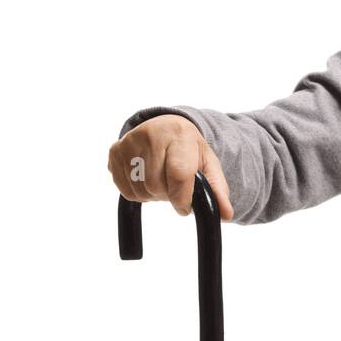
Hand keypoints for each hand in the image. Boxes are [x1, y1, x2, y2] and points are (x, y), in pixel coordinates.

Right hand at [108, 114, 234, 219]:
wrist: (166, 126)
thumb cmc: (188, 147)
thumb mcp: (208, 163)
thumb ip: (217, 189)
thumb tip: (225, 214)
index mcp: (180, 134)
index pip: (179, 173)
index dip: (182, 197)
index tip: (185, 207)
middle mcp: (151, 134)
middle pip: (157, 185)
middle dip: (168, 195)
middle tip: (174, 187)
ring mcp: (129, 142)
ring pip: (140, 190)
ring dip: (153, 195)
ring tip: (162, 180)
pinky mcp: (114, 152)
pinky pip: (125, 190)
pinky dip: (138, 193)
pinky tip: (147, 179)